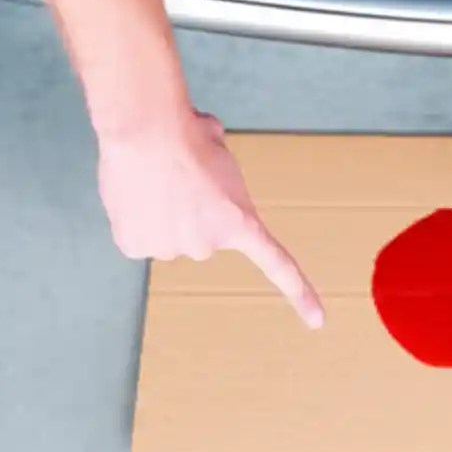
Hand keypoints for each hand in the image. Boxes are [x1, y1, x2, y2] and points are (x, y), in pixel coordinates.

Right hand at [96, 110, 323, 328]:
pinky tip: (134, 191)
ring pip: (166, 235)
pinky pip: (137, 234)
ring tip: (154, 179)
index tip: (317, 321)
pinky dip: (133, 216)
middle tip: (179, 178)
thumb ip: (220, 174)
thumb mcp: (221, 151)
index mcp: (240, 222)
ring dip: (160, 212)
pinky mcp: (136, 246)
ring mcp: (171, 249)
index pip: (277, 263)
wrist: (146, 130)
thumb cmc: (186, 131)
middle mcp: (208, 245)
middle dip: (191, 212)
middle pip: (200, 236)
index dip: (299, 293)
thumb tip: (205, 166)